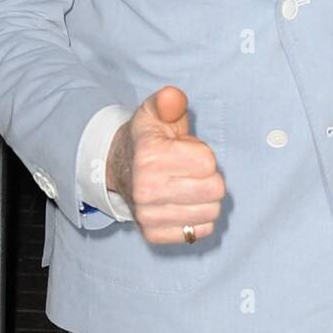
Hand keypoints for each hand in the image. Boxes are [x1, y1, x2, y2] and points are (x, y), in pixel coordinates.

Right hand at [106, 85, 225, 243]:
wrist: (119, 168)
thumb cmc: (146, 139)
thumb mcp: (154, 112)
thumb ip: (169, 101)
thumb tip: (174, 97)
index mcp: (150, 157)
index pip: (208, 162)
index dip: (203, 153)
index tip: (187, 151)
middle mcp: (146, 190)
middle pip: (214, 189)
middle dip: (209, 176)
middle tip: (190, 170)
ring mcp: (149, 216)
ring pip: (210, 212)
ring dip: (205, 198)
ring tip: (186, 185)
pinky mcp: (153, 234)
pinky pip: (198, 232)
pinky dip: (197, 218)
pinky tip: (183, 204)